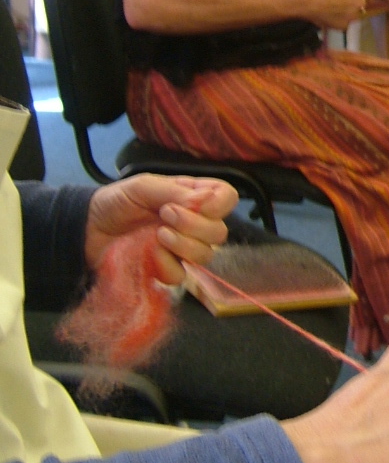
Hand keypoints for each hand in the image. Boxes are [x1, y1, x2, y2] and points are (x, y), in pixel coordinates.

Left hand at [84, 175, 237, 285]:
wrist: (86, 230)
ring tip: (157, 235)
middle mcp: (193, 224)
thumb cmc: (115, 202)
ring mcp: (181, 250)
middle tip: (165, 216)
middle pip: (220, 231)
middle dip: (195, 226)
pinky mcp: (166, 271)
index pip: (227, 198)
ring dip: (182, 246)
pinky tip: (149, 254)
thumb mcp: (142, 187)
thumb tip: (205, 201)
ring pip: (206, 255)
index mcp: (191, 197)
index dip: (219, 205)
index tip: (196, 205)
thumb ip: (174, 191)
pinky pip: (180, 275)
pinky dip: (164, 265)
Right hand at [304, 0, 373, 28]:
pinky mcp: (344, 26)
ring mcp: (353, 15)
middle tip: (342, 2)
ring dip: (347, 13)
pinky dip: (339, 21)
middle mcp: (360, 2)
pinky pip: (344, 23)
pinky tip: (329, 16)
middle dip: (355, 3)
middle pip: (362, 4)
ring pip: (353, 15)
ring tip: (333, 10)